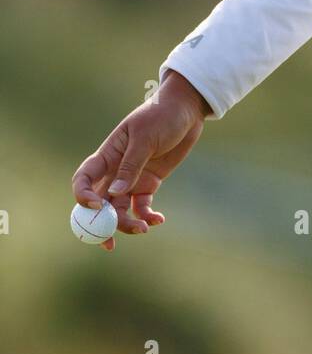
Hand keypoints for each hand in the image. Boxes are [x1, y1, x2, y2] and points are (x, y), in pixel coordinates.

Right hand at [71, 71, 209, 251]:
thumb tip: (114, 194)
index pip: (84, 179)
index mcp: (107, 155)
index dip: (83, 196)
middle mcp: (115, 171)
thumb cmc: (161, 116)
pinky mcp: (150, 183)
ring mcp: (132, 179)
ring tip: (144, 228)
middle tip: (109, 242)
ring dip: (127, 223)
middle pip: (101, 202)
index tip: (95, 208)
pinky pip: (143, 206)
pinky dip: (147, 216)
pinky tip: (158, 219)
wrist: (186, 111)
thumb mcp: (145, 137)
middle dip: (102, 224)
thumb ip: (130, 165)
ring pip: (121, 209)